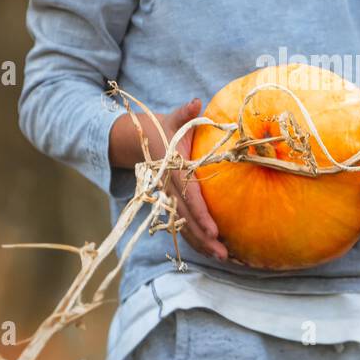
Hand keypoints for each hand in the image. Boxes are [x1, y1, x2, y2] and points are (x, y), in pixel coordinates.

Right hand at [156, 98, 235, 261]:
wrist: (136, 140)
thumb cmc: (162, 127)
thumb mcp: (172, 119)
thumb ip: (185, 113)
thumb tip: (196, 102)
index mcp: (172, 168)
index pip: (189, 195)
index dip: (201, 214)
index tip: (214, 230)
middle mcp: (168, 187)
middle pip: (186, 218)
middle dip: (204, 238)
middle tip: (223, 254)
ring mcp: (166, 197)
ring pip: (182, 225)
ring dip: (200, 243)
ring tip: (221, 257)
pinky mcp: (168, 203)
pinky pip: (180, 224)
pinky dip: (194, 238)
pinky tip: (210, 250)